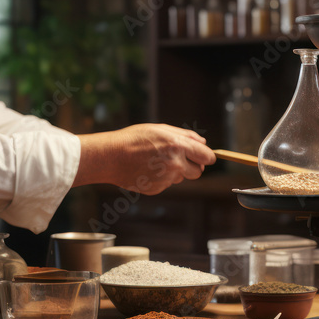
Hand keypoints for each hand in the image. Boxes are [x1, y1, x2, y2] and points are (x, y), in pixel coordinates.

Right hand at [73, 124, 216, 193]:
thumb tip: (203, 142)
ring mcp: (166, 179)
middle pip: (198, 171)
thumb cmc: (134, 139)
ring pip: (181, 177)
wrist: (111, 157)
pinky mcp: (158, 188)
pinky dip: (161, 177)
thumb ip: (185, 136)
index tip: (204, 157)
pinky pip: (167, 183)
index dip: (207, 157)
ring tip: (155, 161)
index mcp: (178, 146)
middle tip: (178, 158)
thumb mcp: (160, 130)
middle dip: (193, 165)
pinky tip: (148, 169)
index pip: (207, 157)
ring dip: (175, 171)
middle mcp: (175, 164)